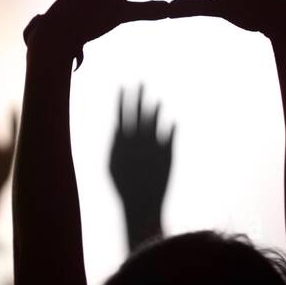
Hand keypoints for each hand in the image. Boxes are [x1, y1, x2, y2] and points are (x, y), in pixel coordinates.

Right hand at [109, 84, 172, 242]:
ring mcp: (153, 144)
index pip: (121, 112)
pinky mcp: (167, 152)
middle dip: (138, 96)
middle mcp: (137, 139)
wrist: (142, 202)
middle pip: (137, 111)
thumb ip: (116, 145)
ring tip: (156, 101)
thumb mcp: (113, 165)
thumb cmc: (124, 186)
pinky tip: (172, 121)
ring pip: (154, 120)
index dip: (123, 98)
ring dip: (155, 109)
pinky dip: (171, 127)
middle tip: (140, 82)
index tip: (125, 85)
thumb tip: (119, 129)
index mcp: (121, 140)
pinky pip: (170, 135)